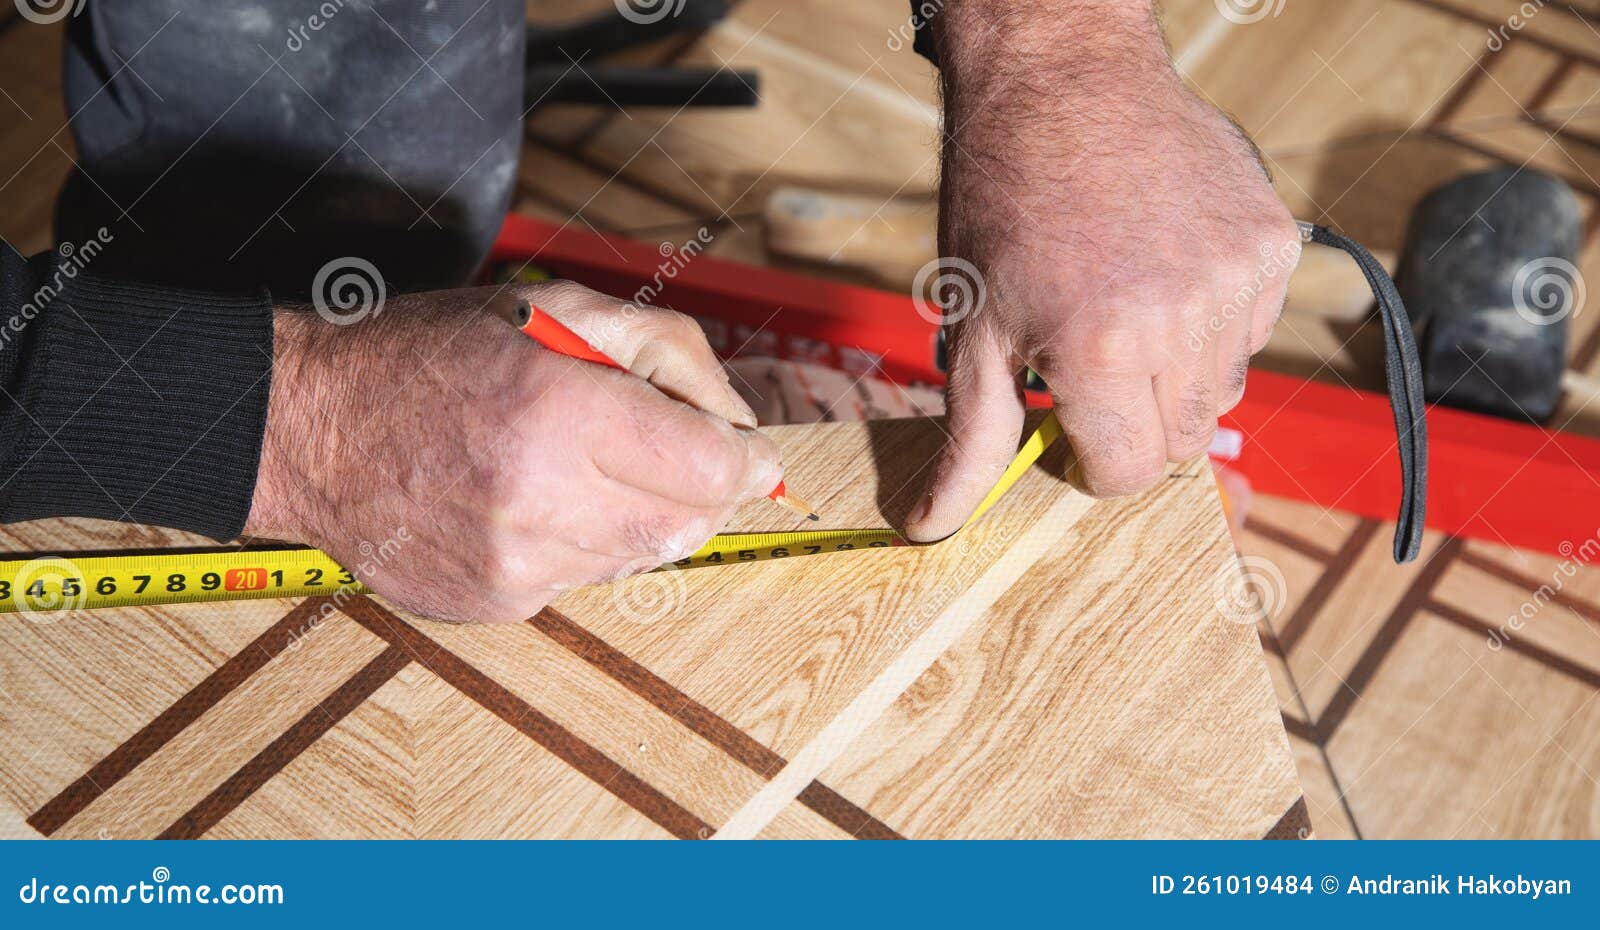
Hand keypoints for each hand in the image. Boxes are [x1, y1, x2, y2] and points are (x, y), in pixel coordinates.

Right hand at [243, 281, 780, 622]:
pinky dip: (590, 542)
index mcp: (559, 412)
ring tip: (592, 464)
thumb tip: (738, 419)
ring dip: (646, 513)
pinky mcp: (498, 602)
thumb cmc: (428, 356)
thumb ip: (666, 349)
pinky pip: (587, 580)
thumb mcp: (554, 307)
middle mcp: (541, 499)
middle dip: (706, 488)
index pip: (710, 466)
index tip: (755, 452)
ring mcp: (517, 563)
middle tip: (684, 452)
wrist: (312, 429)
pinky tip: (546, 500)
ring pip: (643, 556)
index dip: (749, 460)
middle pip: (690, 523)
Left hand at [904, 0, 1300, 541]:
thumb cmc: (1004, 201)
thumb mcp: (973, 326)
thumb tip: (931, 526)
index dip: (1089, 458)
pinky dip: (1213, 323)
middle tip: (1087, 362)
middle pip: (1179, 441)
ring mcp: (1237, 278)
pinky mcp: (1273, 243)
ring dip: (1176, 375)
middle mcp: (1183, 320)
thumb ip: (970, 439)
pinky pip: (1253, 329)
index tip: (1066, 421)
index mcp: (1101, 350)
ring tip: (1124, 307)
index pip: (1125, 472)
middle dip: (1131, 422)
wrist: (1064, 81)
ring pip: (1223, 389)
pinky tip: (1164, 272)